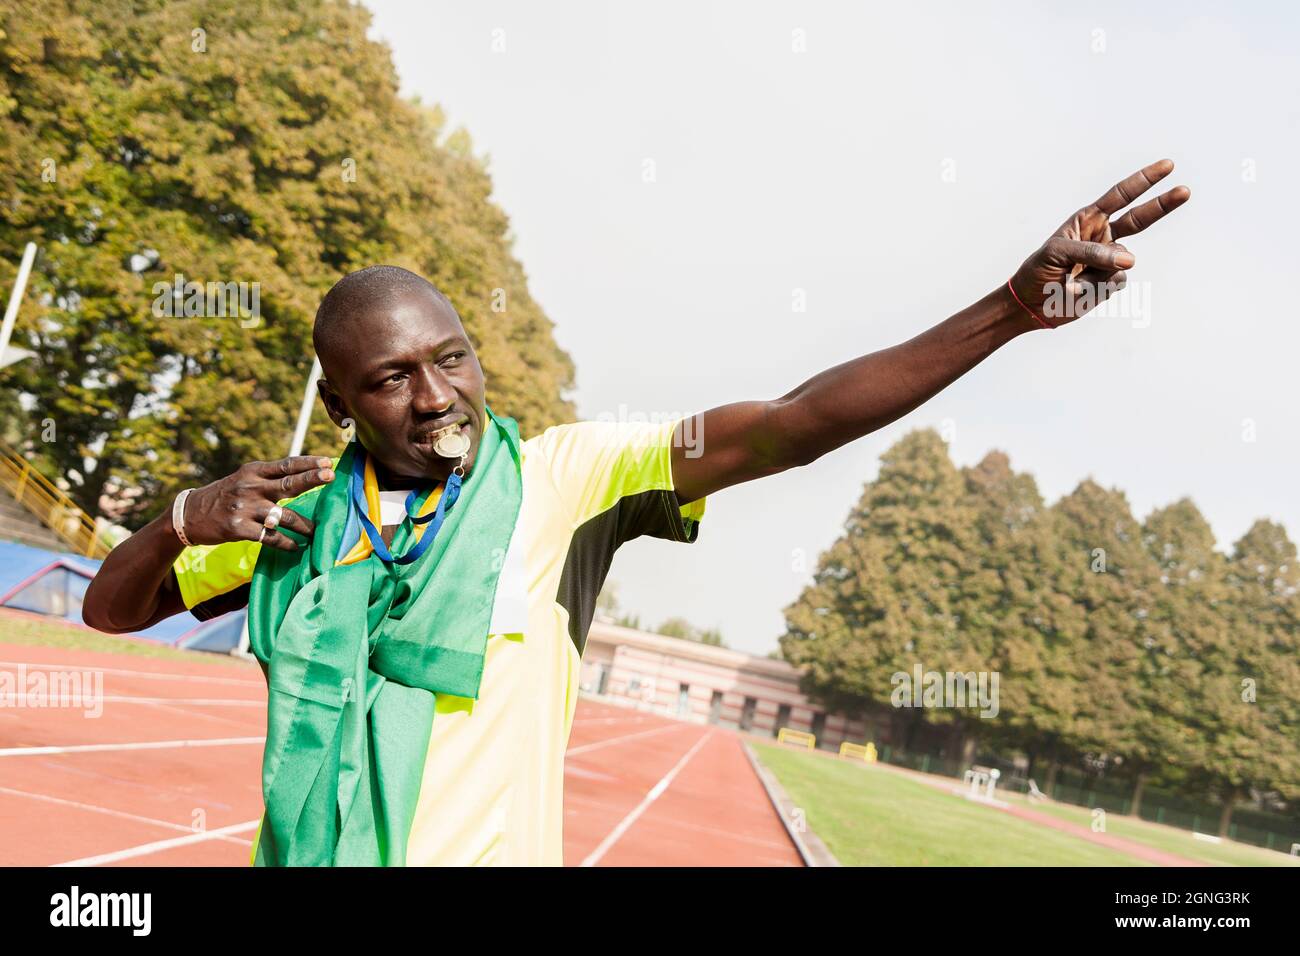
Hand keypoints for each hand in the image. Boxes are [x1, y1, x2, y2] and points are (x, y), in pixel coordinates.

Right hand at [176, 456, 334, 550]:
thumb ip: (270, 478)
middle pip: (288, 484)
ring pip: (283, 517)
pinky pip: (269, 538)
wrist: (189, 514)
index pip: (286, 465)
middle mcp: (250, 487)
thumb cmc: (225, 495)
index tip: (328, 462)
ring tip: (316, 531)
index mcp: (253, 472)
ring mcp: (244, 508)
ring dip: (304, 525)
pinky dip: (285, 543)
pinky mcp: (238, 529)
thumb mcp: (244, 479)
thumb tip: (305, 475)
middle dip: (312, 479)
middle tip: (331, 476)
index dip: (308, 463)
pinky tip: (295, 547)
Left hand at [1009, 158, 1189, 327]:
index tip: (1168, 166)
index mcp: (1088, 220)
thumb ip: (1092, 251)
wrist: (1030, 305)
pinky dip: (1097, 289)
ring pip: (1123, 263)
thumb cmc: (1037, 271)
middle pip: (1140, 218)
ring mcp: (1109, 261)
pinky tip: (1079, 292)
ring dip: (1096, 273)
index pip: (1121, 196)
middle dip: (1162, 204)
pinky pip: (1116, 283)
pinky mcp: (1109, 284)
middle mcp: (1103, 237)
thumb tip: (1129, 260)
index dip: (1144, 180)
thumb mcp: (1057, 253)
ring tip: (1071, 280)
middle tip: (1185, 190)